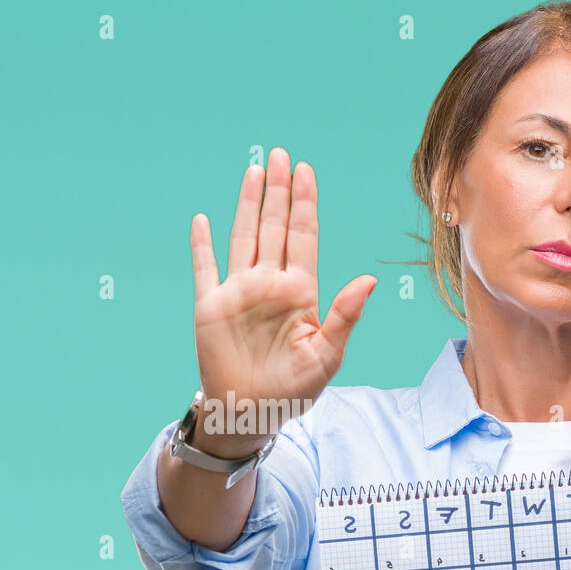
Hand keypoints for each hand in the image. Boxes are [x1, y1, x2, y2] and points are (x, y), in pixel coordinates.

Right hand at [189, 147, 376, 448]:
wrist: (251, 414)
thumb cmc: (294, 391)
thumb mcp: (327, 357)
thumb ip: (345, 316)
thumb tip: (369, 279)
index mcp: (300, 293)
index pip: (303, 237)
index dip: (304, 203)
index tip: (306, 171)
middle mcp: (269, 285)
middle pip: (275, 227)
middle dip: (279, 191)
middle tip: (282, 155)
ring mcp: (239, 293)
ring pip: (244, 237)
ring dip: (248, 205)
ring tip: (254, 171)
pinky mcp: (211, 307)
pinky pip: (205, 269)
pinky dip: (201, 245)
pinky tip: (203, 220)